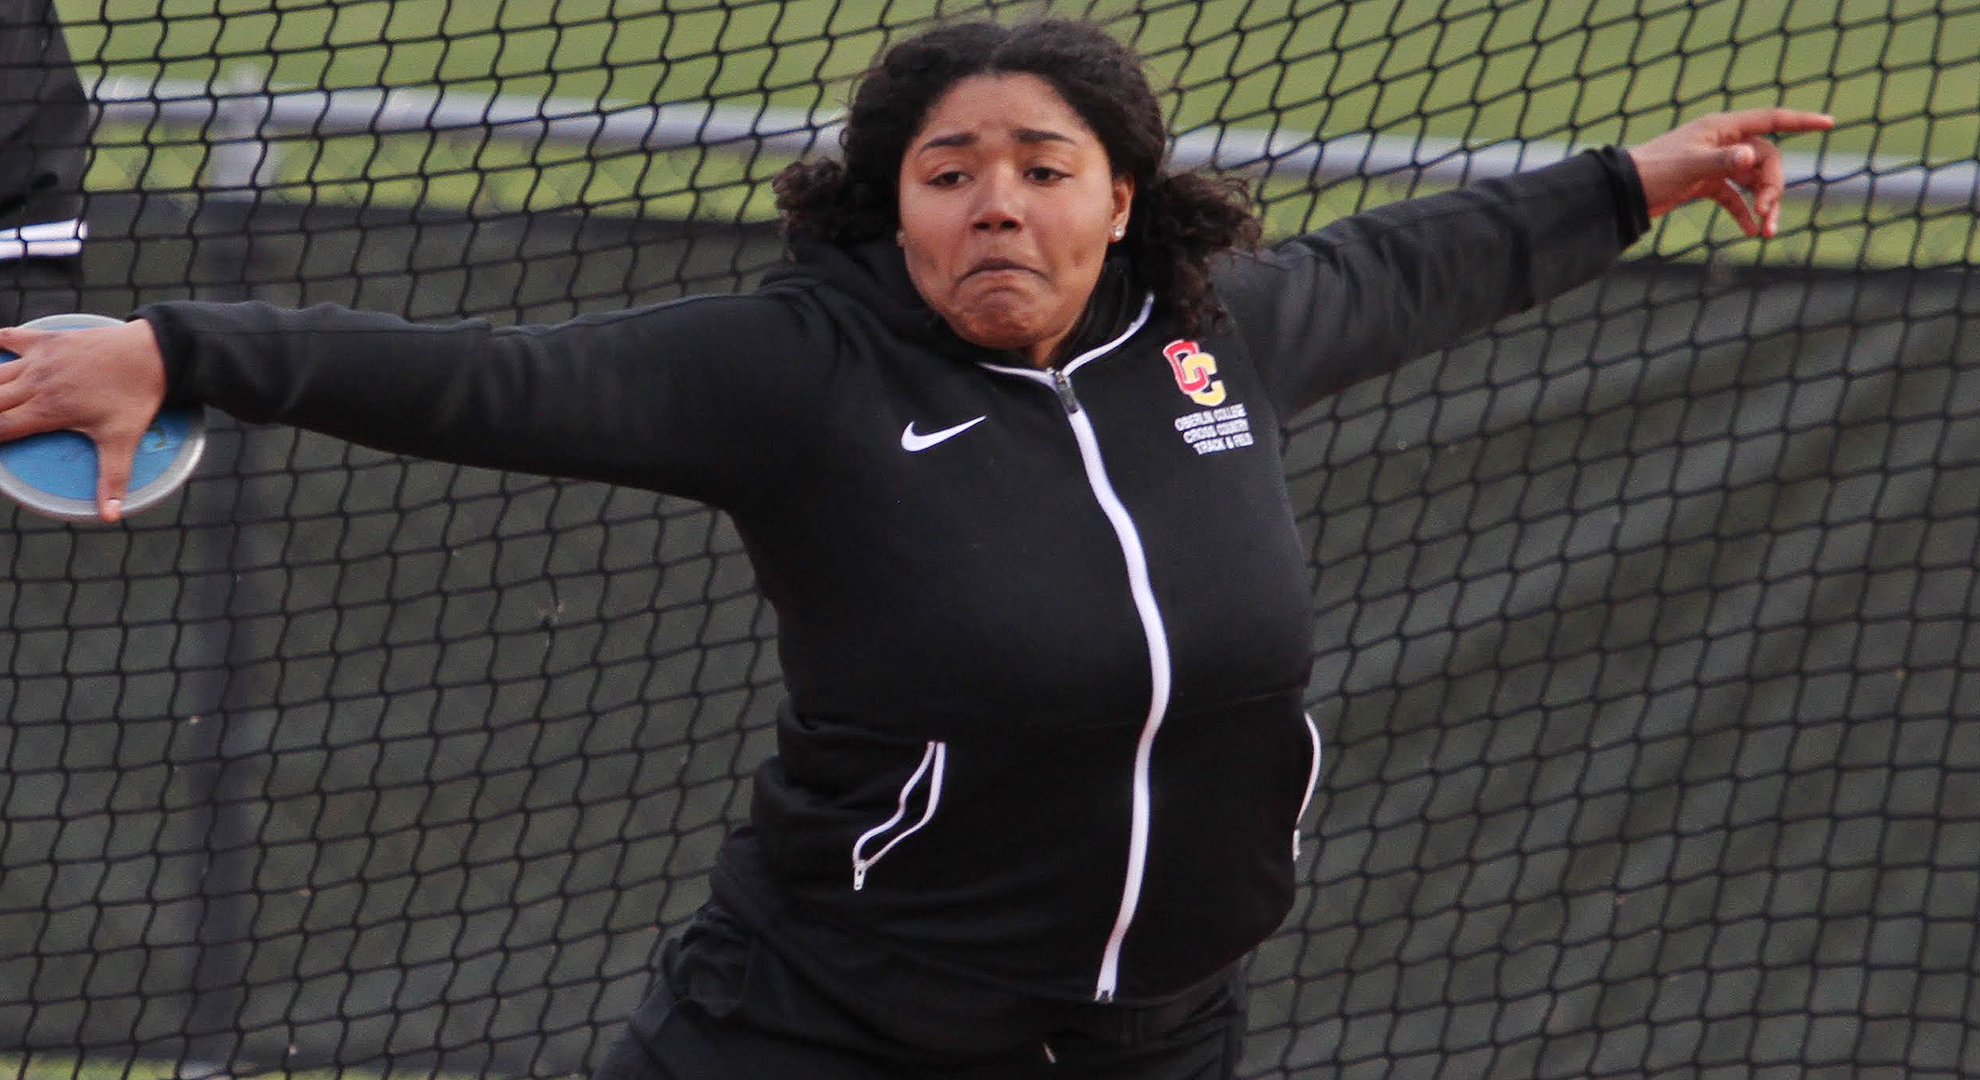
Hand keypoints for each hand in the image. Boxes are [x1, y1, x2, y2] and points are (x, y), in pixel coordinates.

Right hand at [0, 318, 169, 521]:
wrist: (152, 353)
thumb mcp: (123, 440)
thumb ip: (113, 478)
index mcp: (48, 410)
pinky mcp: (48, 340)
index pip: (1, 427)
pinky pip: (12, 338)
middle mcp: (36, 384)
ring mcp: (40, 360)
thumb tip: (111, 515)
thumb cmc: (136, 396)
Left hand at [1629, 108, 1835, 236]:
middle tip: (1769, 212)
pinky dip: (1744, 213)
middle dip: (1773, 186)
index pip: (1770, 119)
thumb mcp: (1689, 167)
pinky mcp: (1705, 184)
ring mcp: (1715, 164)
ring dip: (1763, 204)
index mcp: (1721, 128)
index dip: (1801, 121)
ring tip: (1767, 233)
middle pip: (1766, 159)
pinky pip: (1734, 198)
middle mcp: (1722, 142)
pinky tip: (1752, 232)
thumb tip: (1753, 157)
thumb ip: (1722, 161)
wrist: (1622, 193)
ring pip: (1752, 181)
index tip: (1830, 123)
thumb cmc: (1652, 172)